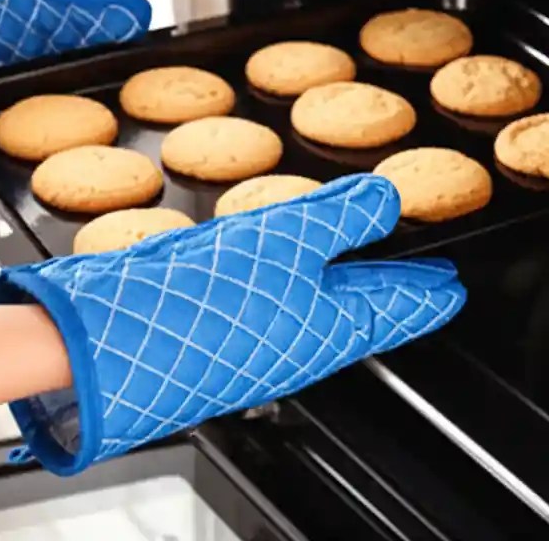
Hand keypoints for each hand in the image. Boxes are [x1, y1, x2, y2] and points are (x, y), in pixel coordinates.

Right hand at [0, 173, 465, 475]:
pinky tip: (268, 282)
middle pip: (356, 318)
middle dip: (386, 296)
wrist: (104, 348)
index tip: (450, 287)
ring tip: (354, 278)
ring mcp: (252, 351)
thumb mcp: (278, 239)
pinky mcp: (211, 345)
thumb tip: (385, 201)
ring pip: (310, 319)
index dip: (425, 294)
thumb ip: (336, 218)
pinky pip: (266, 320)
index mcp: (325, 331)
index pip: (394, 309)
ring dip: (338, 296)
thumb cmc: (194, 300)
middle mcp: (293, 349)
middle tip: (418, 284)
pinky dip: (284, 298)